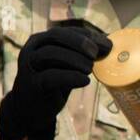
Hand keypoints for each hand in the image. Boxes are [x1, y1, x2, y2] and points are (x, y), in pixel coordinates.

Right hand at [0, 24, 111, 139]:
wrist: (31, 108)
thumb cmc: (53, 82)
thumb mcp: (67, 65)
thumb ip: (82, 55)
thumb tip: (110, 44)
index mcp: (41, 40)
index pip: (66, 30)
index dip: (87, 35)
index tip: (107, 45)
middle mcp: (32, 49)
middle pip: (56, 36)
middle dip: (79, 43)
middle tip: (96, 54)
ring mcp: (29, 65)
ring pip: (51, 53)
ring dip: (75, 59)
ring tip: (90, 69)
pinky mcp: (31, 84)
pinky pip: (50, 76)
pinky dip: (70, 77)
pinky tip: (85, 81)